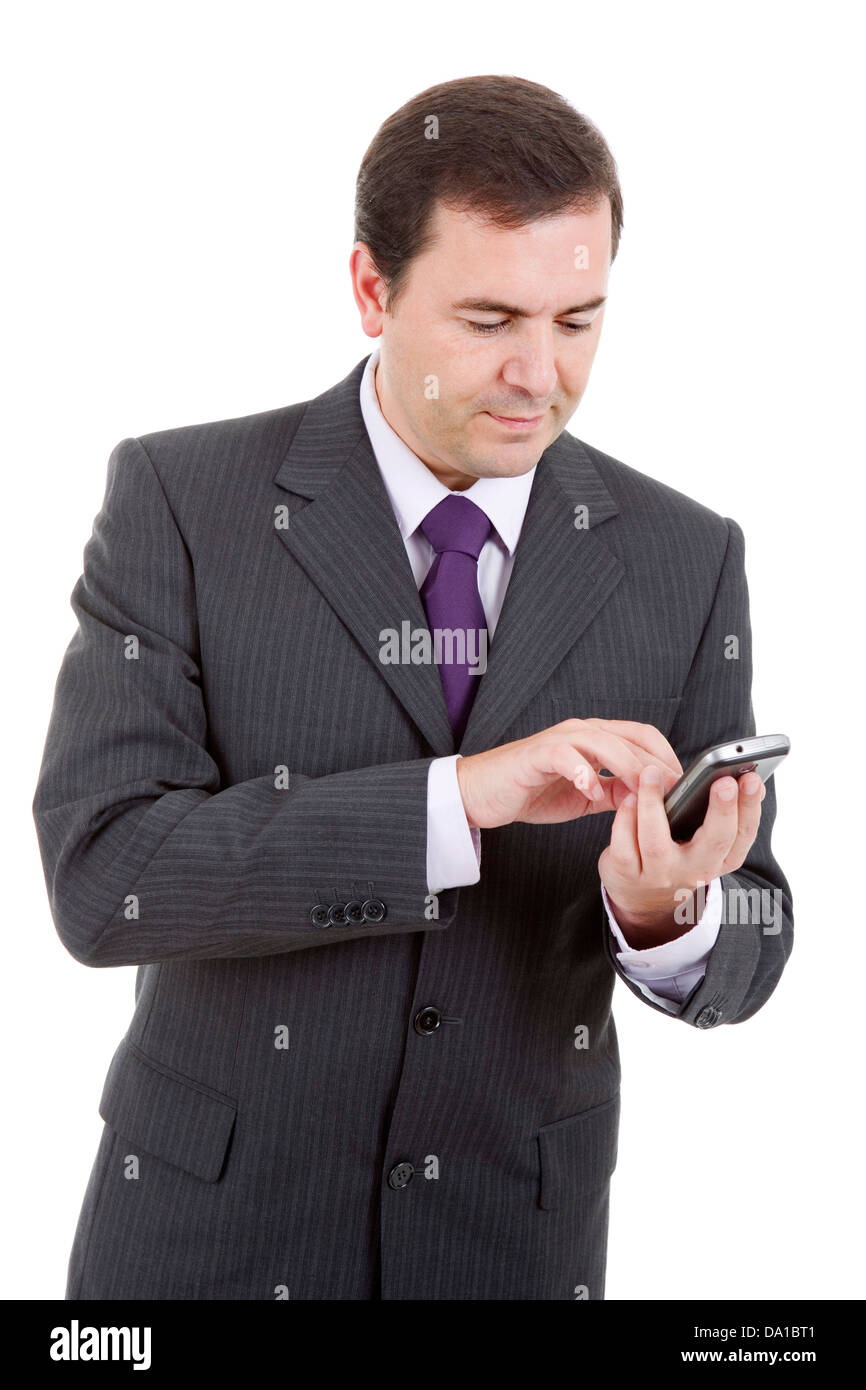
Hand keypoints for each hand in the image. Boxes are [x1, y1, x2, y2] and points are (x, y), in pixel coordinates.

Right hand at [455, 717, 682, 828]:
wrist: (482, 793)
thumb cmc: (531, 791)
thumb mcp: (583, 796)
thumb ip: (613, 793)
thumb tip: (645, 799)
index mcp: (594, 740)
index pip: (642, 737)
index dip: (667, 758)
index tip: (684, 787)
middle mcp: (580, 732)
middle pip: (631, 737)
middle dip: (656, 765)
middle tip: (671, 793)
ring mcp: (559, 740)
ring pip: (604, 742)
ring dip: (627, 767)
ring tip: (640, 793)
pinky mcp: (537, 755)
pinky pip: (565, 756)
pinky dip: (582, 772)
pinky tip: (590, 792)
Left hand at [598, 765, 766, 945]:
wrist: (643, 897)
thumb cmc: (679, 852)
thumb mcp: (704, 840)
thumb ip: (719, 812)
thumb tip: (741, 774)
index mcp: (720, 858)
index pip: (743, 834)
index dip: (750, 807)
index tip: (753, 779)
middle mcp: (695, 870)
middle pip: (714, 843)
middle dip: (721, 810)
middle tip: (722, 780)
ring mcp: (660, 875)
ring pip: (657, 843)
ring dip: (653, 805)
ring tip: (650, 773)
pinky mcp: (627, 873)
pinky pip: (624, 845)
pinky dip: (625, 818)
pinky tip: (629, 796)